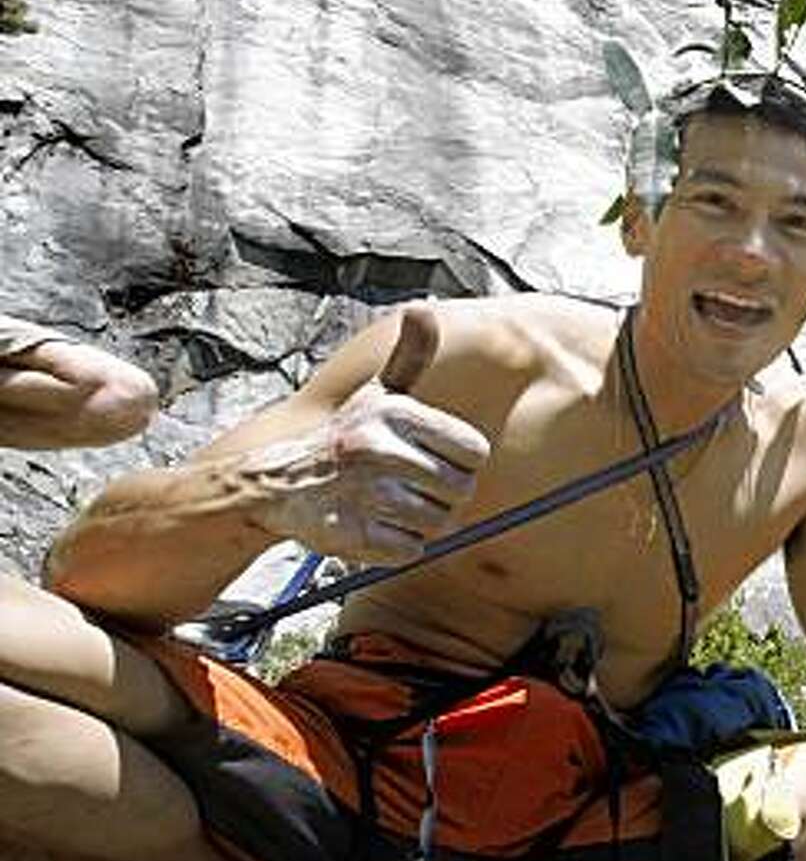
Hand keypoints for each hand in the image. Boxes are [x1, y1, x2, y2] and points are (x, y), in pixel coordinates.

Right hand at [252, 306, 490, 563]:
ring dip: (422, 522)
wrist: (277, 480)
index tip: (433, 458)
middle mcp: (378, 449)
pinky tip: (375, 526)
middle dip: (443, 495)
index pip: (474, 451)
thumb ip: (410, 355)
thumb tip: (423, 309)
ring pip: (439, 524)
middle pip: (460, 491)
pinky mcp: (351, 534)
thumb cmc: (347, 433)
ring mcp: (364, 493)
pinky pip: (410, 550)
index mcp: (395, 413)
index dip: (461, 461)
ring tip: (389, 504)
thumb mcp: (378, 391)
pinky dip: (399, 546)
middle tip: (408, 486)